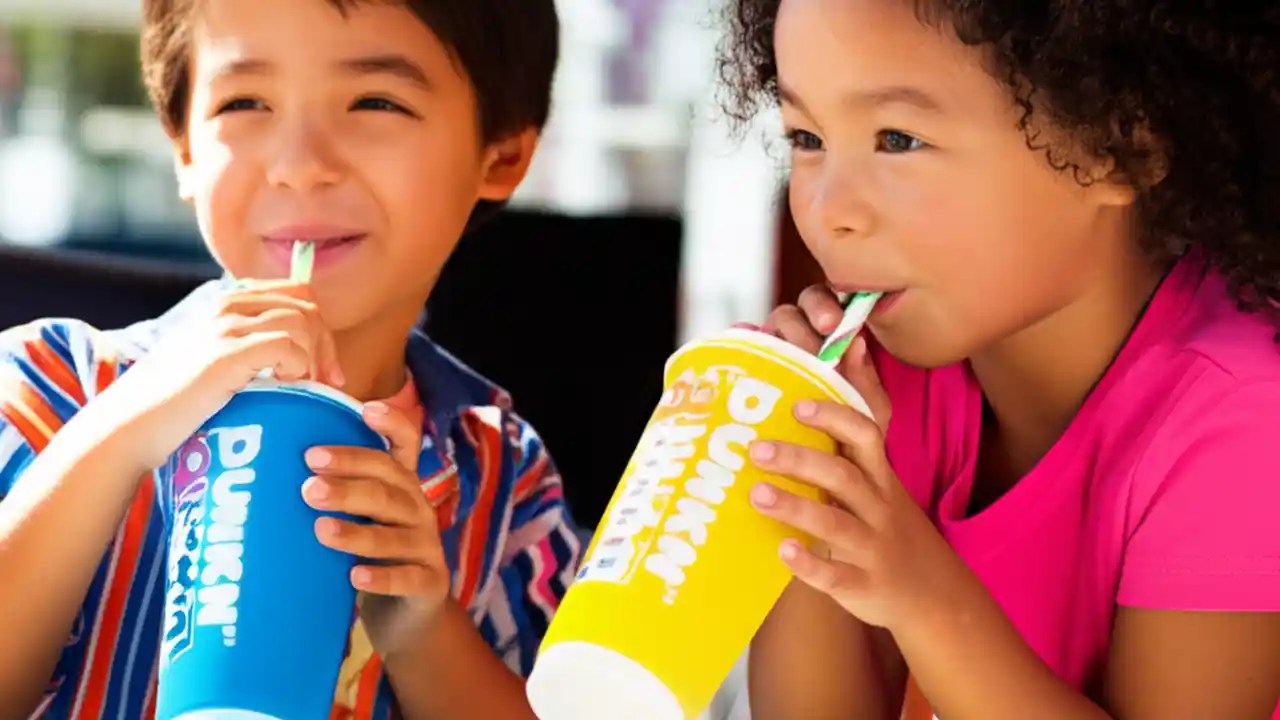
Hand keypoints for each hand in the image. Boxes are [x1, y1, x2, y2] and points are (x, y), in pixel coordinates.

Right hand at [104, 280, 344, 471]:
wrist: (129, 426)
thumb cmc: (175, 404)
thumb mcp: (215, 362)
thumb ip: (248, 347)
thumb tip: (299, 356)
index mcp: (227, 303)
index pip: (297, 293)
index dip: (321, 328)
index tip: (326, 369)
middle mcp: (226, 306)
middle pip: (306, 304)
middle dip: (327, 343)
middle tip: (328, 382)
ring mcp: (224, 328)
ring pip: (302, 322)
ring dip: (316, 358)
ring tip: (308, 389)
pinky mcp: (225, 355)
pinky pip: (286, 346)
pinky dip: (299, 367)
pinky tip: (289, 386)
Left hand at [302, 401, 449, 658]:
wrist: (408, 615)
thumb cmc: (371, 556)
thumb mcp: (359, 517)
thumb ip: (332, 492)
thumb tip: (264, 465)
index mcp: (402, 486)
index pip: (405, 445)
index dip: (391, 424)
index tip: (365, 409)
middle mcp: (418, 509)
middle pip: (389, 485)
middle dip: (350, 478)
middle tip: (307, 481)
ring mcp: (427, 546)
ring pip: (394, 532)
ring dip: (357, 530)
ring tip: (320, 528)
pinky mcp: (429, 583)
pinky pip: (407, 578)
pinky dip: (381, 576)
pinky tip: (354, 576)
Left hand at [748, 336, 962, 630]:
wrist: (931, 592)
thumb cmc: (886, 519)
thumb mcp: (880, 475)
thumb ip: (856, 424)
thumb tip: (850, 347)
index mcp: (878, 476)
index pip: (865, 435)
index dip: (833, 417)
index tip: (796, 404)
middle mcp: (878, 506)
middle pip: (843, 475)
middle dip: (799, 459)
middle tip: (753, 448)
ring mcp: (871, 547)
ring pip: (835, 523)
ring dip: (795, 507)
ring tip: (755, 494)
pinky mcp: (863, 585)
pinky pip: (836, 576)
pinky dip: (810, 565)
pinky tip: (782, 552)